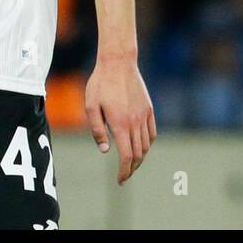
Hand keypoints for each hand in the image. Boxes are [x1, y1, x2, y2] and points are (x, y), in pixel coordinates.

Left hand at [85, 54, 155, 184]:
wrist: (118, 62)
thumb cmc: (100, 83)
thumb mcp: (91, 106)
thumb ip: (97, 130)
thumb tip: (106, 150)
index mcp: (120, 123)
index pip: (126, 156)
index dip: (124, 172)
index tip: (120, 180)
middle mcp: (135, 122)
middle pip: (138, 154)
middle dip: (132, 168)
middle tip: (124, 175)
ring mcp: (144, 115)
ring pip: (146, 145)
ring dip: (140, 158)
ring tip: (131, 163)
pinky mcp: (149, 108)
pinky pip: (152, 132)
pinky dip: (147, 144)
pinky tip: (140, 146)